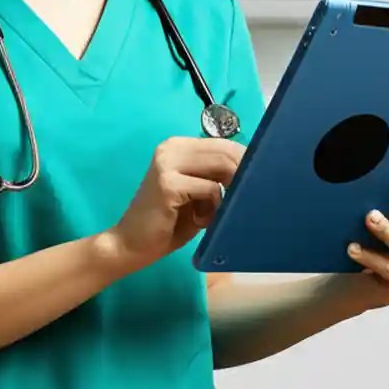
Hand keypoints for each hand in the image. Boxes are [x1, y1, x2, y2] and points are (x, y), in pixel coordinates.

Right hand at [102, 136, 244, 273]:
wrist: (132, 244)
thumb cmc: (169, 222)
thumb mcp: (199, 193)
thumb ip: (218, 177)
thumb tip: (255, 170)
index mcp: (179, 145)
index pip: (225, 143)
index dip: (247, 162)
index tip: (256, 184)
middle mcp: (172, 147)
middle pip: (227, 151)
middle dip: (243, 177)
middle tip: (239, 202)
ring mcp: (168, 163)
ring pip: (222, 166)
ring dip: (228, 193)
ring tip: (213, 213)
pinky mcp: (168, 183)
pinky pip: (211, 189)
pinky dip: (213, 208)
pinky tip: (199, 220)